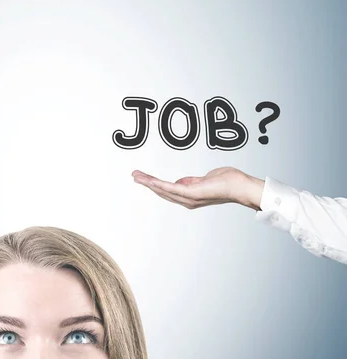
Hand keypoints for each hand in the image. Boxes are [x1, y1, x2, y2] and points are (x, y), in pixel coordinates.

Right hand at [132, 167, 264, 210]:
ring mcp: (189, 198)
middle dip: (146, 183)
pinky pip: (172, 188)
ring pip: (164, 190)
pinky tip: (150, 180)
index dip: (153, 184)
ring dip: (149, 183)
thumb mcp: (205, 179)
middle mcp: (187, 200)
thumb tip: (181, 181)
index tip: (142, 178)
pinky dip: (159, 184)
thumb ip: (192, 181)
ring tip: (137, 176)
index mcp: (190, 196)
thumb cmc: (229, 182)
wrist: (240, 186)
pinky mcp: (192, 193)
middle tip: (134, 175)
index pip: (167, 190)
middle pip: (162, 191)